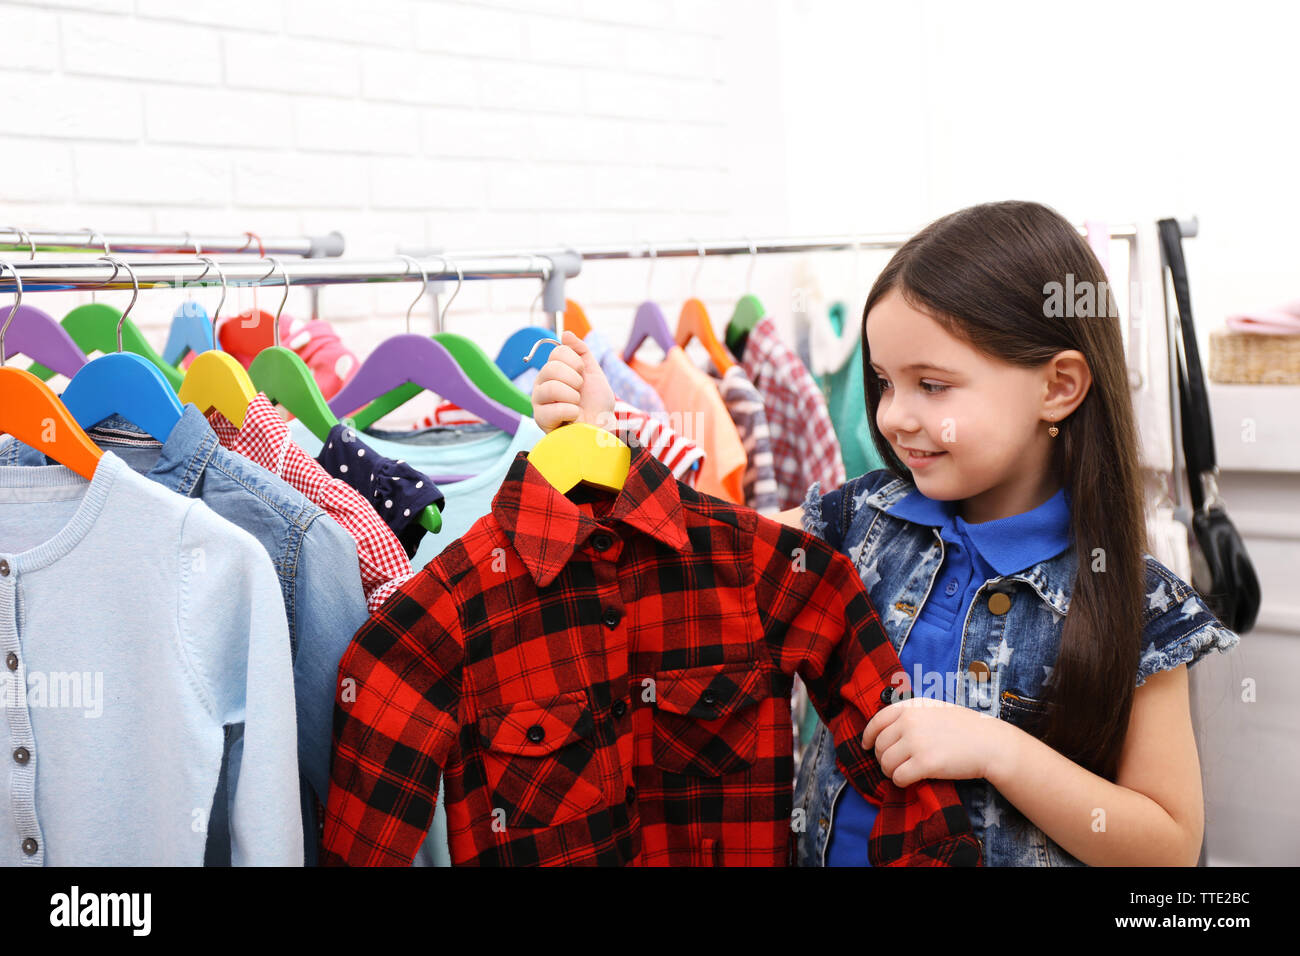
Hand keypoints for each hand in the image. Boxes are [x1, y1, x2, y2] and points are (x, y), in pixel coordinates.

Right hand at [530, 330, 616, 432]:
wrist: (601, 428)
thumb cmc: (596, 404)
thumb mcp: (593, 372)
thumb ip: (581, 351)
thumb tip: (565, 333)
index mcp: (553, 370)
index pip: (557, 352)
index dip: (576, 362)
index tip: (582, 374)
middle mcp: (541, 383)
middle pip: (551, 367)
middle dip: (574, 380)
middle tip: (579, 392)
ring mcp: (538, 401)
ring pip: (551, 387)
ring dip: (573, 397)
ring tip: (576, 406)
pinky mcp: (540, 419)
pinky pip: (554, 408)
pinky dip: (571, 412)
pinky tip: (573, 418)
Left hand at [862, 697, 1004, 786]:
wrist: (990, 743)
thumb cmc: (965, 727)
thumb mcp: (934, 709)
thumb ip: (911, 714)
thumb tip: (886, 729)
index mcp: (910, 707)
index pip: (876, 721)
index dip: (868, 737)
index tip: (866, 746)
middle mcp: (909, 722)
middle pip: (879, 746)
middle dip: (883, 758)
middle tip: (895, 765)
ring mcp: (916, 742)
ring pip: (886, 763)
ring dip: (891, 772)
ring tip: (904, 772)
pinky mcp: (925, 763)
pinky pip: (898, 777)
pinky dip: (901, 782)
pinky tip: (911, 780)